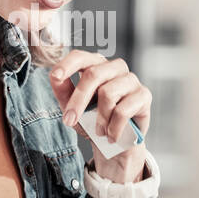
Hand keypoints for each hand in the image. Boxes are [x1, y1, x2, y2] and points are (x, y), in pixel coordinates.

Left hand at [49, 49, 151, 180]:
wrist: (117, 142)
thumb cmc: (93, 119)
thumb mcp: (72, 106)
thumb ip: (63, 90)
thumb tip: (54, 76)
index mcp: (96, 65)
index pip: (80, 56)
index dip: (67, 64)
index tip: (55, 76)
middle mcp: (115, 67)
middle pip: (93, 74)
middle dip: (78, 101)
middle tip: (69, 121)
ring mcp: (131, 80)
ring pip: (108, 93)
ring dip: (99, 118)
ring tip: (99, 131)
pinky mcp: (144, 95)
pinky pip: (123, 110)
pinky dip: (113, 128)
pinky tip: (112, 136)